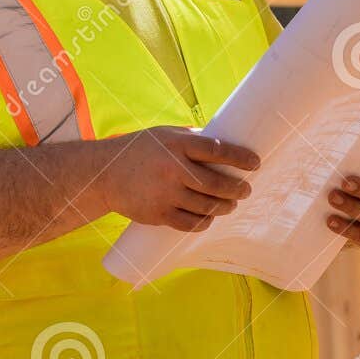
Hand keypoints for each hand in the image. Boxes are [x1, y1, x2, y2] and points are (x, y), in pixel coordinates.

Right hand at [98, 127, 259, 232]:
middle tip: (245, 190)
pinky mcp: (159, 214)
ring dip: (225, 207)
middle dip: (237, 189)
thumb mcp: (164, 134)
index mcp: (176, 144)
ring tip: (230, 204)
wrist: (104, 174)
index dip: (240, 158)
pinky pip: (191, 223)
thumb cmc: (139, 150)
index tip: (255, 163)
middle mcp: (173, 168)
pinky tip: (209, 217)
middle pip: (216, 184)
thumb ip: (191, 139)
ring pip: (207, 206)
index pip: (217, 150)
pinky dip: (205, 222)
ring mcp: (166, 194)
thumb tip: (224, 142)